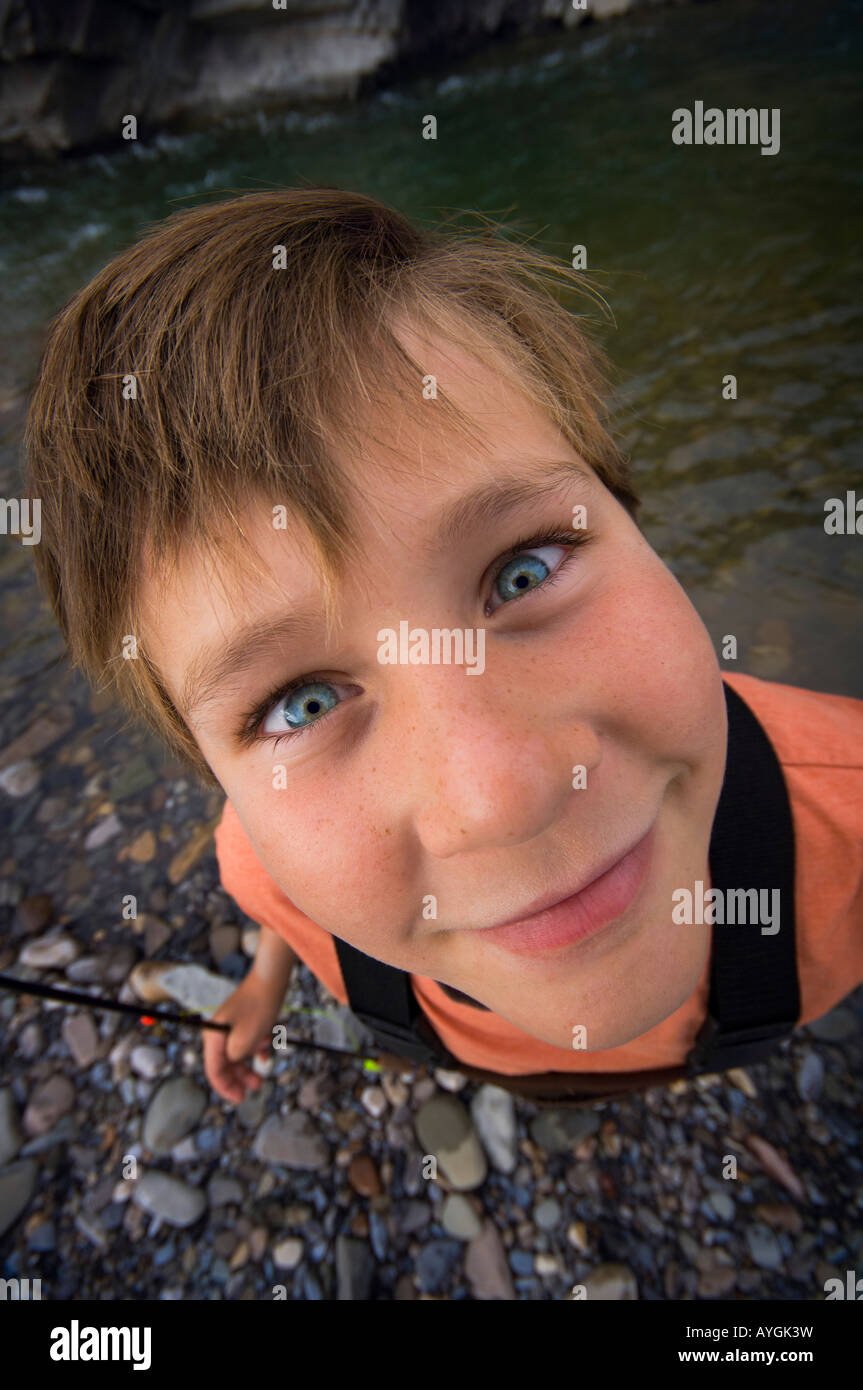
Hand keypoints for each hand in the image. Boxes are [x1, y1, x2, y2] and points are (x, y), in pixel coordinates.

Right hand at [204, 971, 283, 1103]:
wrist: (271, 980)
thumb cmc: (257, 1009)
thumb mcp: (244, 1040)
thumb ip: (234, 1058)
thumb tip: (233, 1063)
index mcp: (213, 1037)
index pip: (214, 1070)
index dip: (226, 1088)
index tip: (240, 1098)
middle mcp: (218, 1032)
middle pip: (225, 1063)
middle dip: (240, 1077)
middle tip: (257, 1086)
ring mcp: (231, 1027)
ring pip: (238, 1054)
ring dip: (250, 1062)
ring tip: (265, 1066)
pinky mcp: (243, 1022)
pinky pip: (247, 1042)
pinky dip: (257, 1048)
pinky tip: (267, 1050)